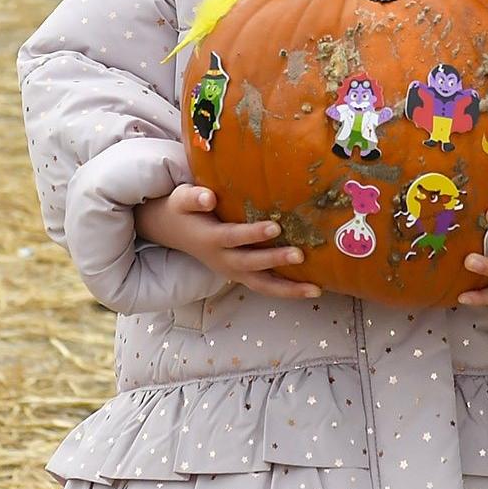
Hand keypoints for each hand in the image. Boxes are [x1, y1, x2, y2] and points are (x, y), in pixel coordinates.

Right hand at [134, 184, 321, 299]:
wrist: (172, 231)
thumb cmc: (184, 210)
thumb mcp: (181, 199)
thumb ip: (194, 198)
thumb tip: (208, 197)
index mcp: (210, 239)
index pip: (233, 238)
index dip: (252, 234)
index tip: (275, 226)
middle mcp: (222, 260)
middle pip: (250, 265)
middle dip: (274, 260)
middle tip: (300, 255)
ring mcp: (232, 271)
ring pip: (261, 285)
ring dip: (287, 289)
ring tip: (315, 290)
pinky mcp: (241, 275)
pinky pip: (266, 286)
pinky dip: (287, 290)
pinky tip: (313, 289)